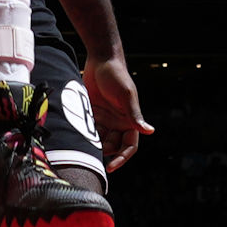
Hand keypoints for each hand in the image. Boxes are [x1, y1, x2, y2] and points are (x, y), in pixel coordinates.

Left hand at [80, 52, 150, 170]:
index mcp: (130, 120)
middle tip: (91, 158)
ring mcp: (105, 119)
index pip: (129, 146)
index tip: (110, 167)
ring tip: (82, 149)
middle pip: (113, 147)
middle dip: (104, 154)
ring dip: (93, 146)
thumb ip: (135, 115)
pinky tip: (76, 138)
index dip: (122, 158)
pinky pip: (88, 130)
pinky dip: (84, 135)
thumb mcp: (126, 95)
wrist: (100, 59)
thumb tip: (150, 131)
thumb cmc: (117, 75)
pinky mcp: (92, 114)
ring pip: (99, 141)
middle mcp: (118, 122)